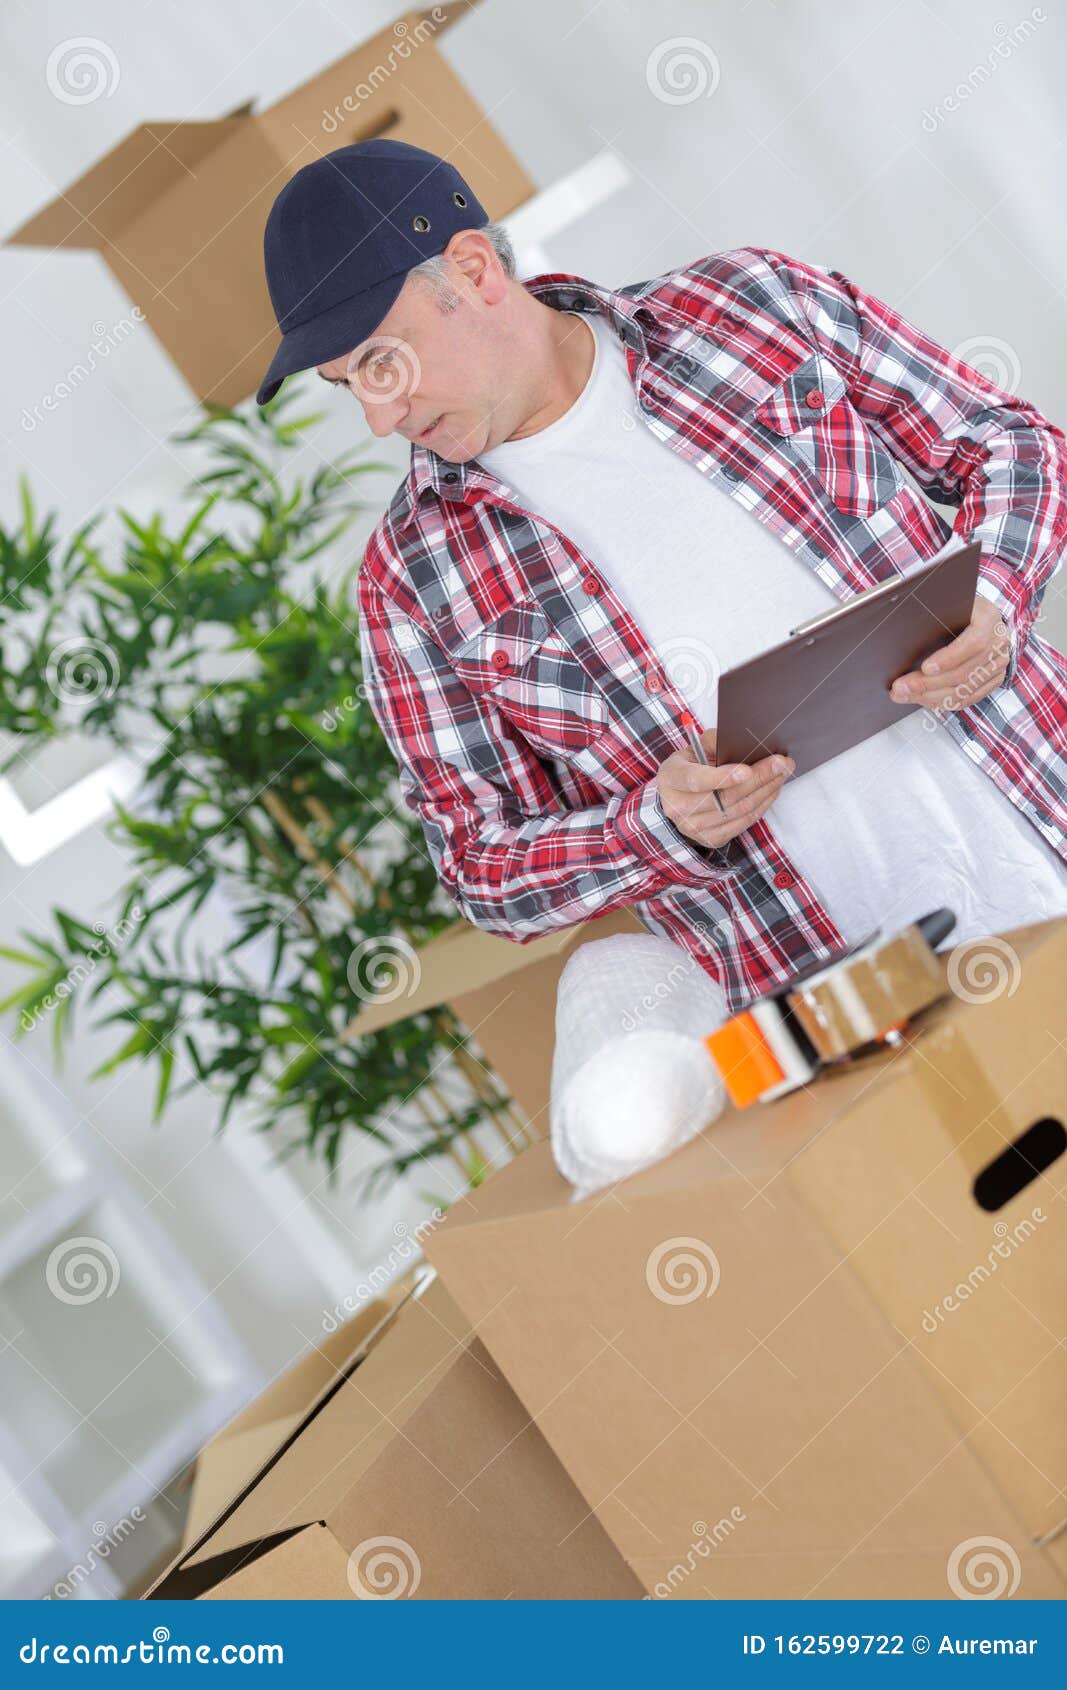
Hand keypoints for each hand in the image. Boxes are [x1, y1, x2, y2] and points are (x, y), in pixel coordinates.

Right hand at [657, 728, 794, 849]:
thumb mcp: (692, 750)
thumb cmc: (688, 769)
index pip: (696, 780)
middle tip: (781, 763)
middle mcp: (678, 807)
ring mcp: (694, 827)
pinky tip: (772, 790)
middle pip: (725, 797)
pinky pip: (743, 823)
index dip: (723, 777)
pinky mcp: (710, 838)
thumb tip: (741, 743)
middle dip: (758, 779)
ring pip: (738, 811)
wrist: (674, 800)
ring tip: (782, 774)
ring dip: (766, 791)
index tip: (747, 770)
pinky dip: (761, 806)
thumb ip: (712, 742)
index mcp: (671, 779)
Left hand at [890, 592, 1010, 711]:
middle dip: (928, 684)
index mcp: (989, 619)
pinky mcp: (993, 680)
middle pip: (964, 672)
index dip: (949, 658)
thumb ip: (937, 614)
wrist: (986, 618)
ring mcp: (998, 665)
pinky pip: (967, 698)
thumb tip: (905, 629)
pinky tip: (921, 699)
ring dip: (929, 697)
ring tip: (903, 695)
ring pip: (963, 690)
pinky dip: (942, 702)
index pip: (974, 643)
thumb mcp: (952, 604)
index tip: (925, 667)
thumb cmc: (961, 609)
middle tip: (900, 687)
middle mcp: (998, 644)